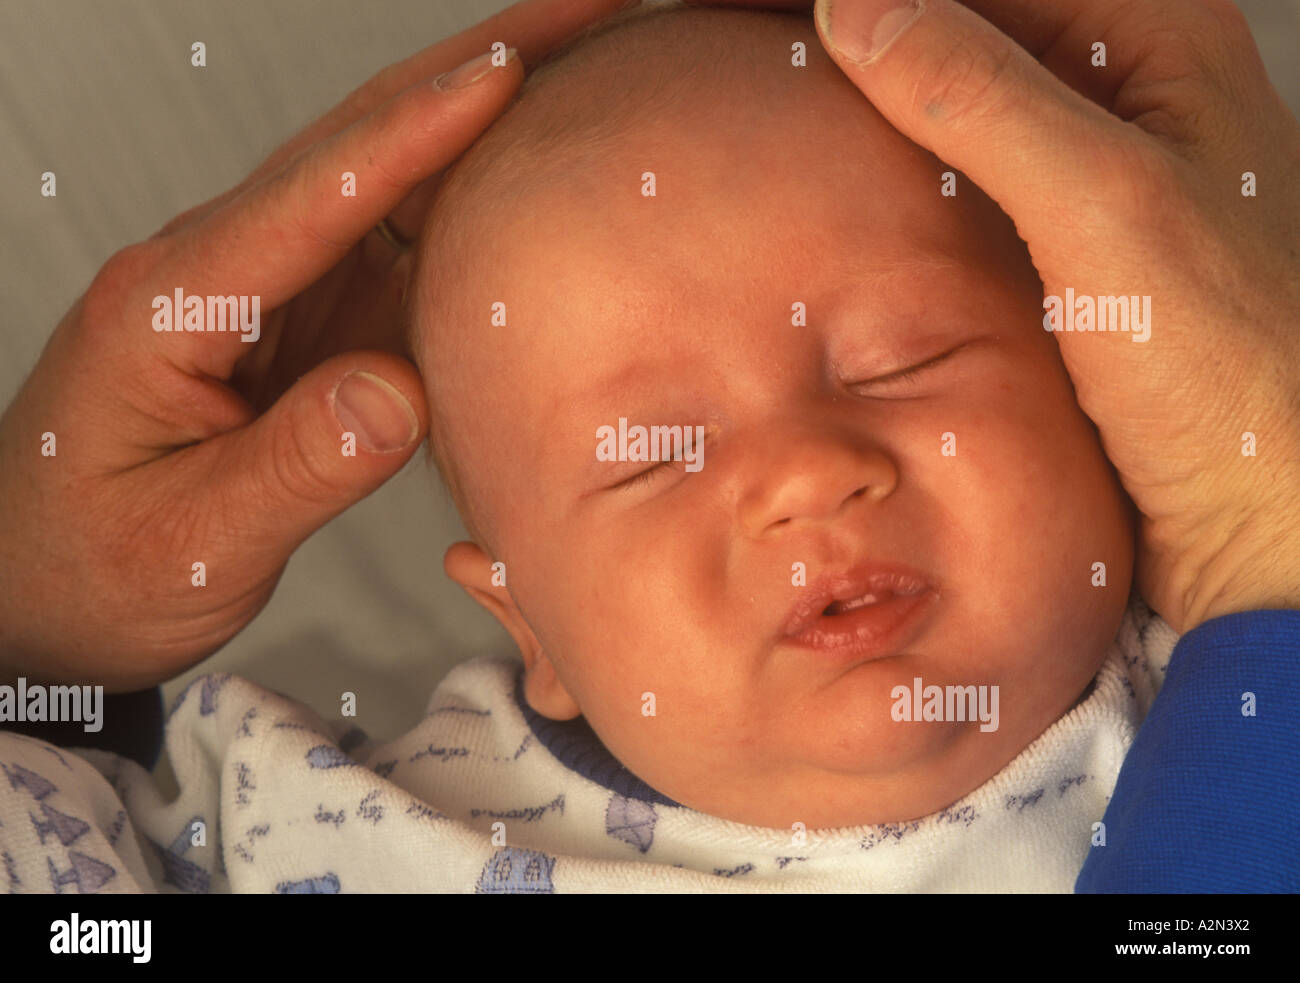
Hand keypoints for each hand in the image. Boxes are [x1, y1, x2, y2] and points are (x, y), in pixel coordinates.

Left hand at [0, 0, 632, 689]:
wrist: (43, 593)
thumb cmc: (92, 567)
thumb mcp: (191, 538)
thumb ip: (297, 465)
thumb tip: (402, 395)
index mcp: (174, 304)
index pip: (313, 196)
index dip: (417, 128)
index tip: (509, 70)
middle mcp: (221, 271)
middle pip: (360, 145)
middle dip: (475, 69)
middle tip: (585, 11)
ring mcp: (265, 292)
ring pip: (386, 182)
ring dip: (484, 123)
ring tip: (584, 75)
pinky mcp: (300, 324)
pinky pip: (395, 254)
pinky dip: (471, 213)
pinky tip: (531, 189)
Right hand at [706, 0, 1299, 631]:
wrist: (1266, 518)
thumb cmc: (1239, 371)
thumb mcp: (1105, 208)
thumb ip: (982, 98)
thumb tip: (859, 10)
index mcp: (1153, 40)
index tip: (739, 1)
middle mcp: (1120, 93)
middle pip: (955, 29)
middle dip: (846, 31)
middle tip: (730, 35)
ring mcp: (1083, 176)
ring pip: (946, 103)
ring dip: (856, 97)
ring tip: (762, 94)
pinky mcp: (1051, 253)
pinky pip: (950, 186)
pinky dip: (881, 175)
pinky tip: (824, 185)